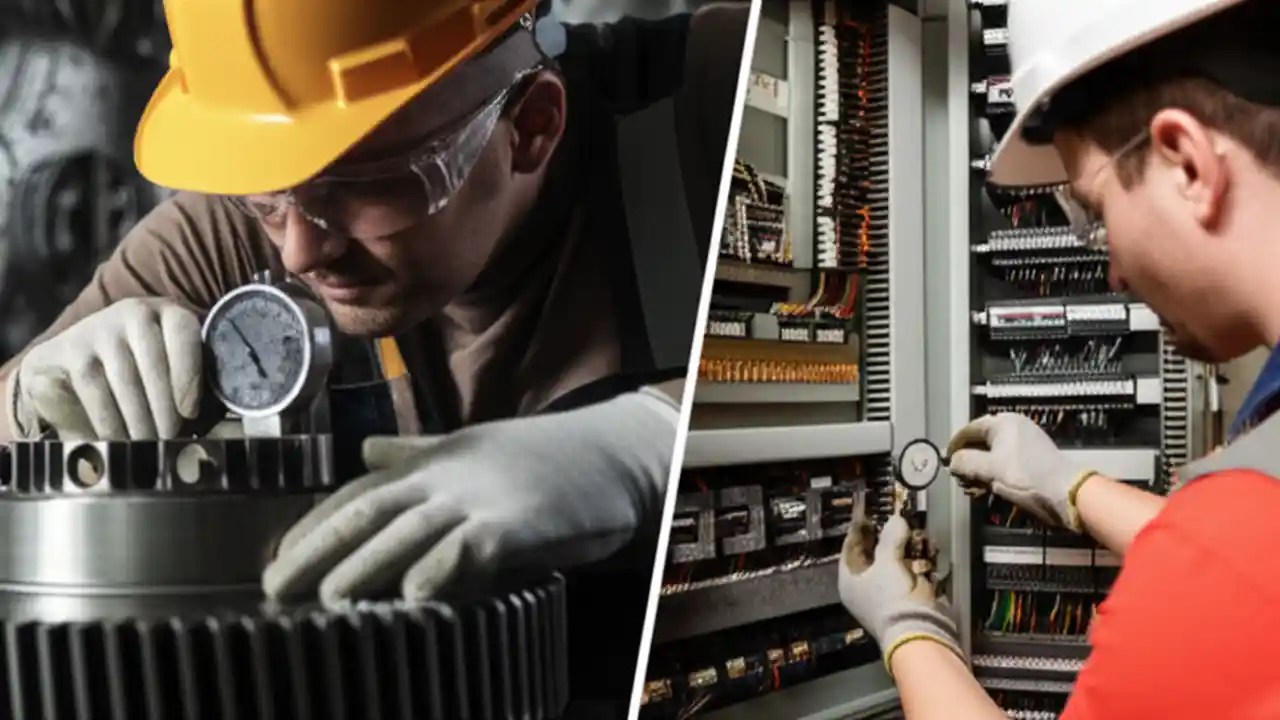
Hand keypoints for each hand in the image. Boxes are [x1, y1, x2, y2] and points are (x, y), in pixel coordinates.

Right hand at [9, 297, 203, 439]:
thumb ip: (188, 384)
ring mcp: (101, 328)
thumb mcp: (170, 364)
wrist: (75, 355)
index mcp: (170, 312)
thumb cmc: (141, 367)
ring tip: (148, 445)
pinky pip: (95, 391)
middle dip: (163, 411)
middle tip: (169, 441)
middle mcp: (135, 312)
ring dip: (138, 420)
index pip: (183, 333)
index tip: (189, 413)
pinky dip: (109, 420)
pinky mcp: (71, 349)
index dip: (188, 375)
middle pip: (154, 365)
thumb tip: (206, 425)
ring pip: (125, 381)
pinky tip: (118, 440)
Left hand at [262, 389, 676, 606]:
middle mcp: (447, 475)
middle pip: (370, 513)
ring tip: (329, 600)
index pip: (358, 493)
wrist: (615, 452)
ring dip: (366, 564)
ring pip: (411, 531)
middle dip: (319, 550)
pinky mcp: (519, 523)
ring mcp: (482, 496)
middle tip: (276, 588)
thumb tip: (365, 449)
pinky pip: (472, 548)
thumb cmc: (544, 459)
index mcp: (432, 461)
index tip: (275, 560)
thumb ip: (416, 454)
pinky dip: (442, 569)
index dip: (312, 527)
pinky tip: (414, 595)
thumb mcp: (472, 448)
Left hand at [837, 512, 962, 673]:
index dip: (858, 531)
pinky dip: (912, 564)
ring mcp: (882, 599)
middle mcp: (861, 591)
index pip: (849, 550)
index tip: (867, 514)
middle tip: (891, 521)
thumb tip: (895, 519)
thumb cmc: (891, 597)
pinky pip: (905, 577)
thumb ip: (890, 538)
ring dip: (900, 550)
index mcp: (848, 582)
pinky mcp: (903, 603)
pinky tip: (920, 551)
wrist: (918, 632)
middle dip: (883, 539)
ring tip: (908, 532)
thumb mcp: (887, 562)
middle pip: (870, 558)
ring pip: (890, 566)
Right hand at [947, 413, 1095, 531]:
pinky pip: (1006, 462)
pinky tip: (991, 487)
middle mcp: (1015, 427)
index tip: (946, 460)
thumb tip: (953, 461)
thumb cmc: (1027, 477)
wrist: (1065, 493)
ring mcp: (1026, 442)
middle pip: (981, 441)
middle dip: (968, 460)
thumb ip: (965, 462)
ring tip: (974, 485)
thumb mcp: (990, 470)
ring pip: (993, 453)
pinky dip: (995, 473)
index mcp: (1003, 422)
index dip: (954, 445)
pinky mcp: (1034, 458)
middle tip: (960, 476)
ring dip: (981, 470)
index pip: (969, 429)